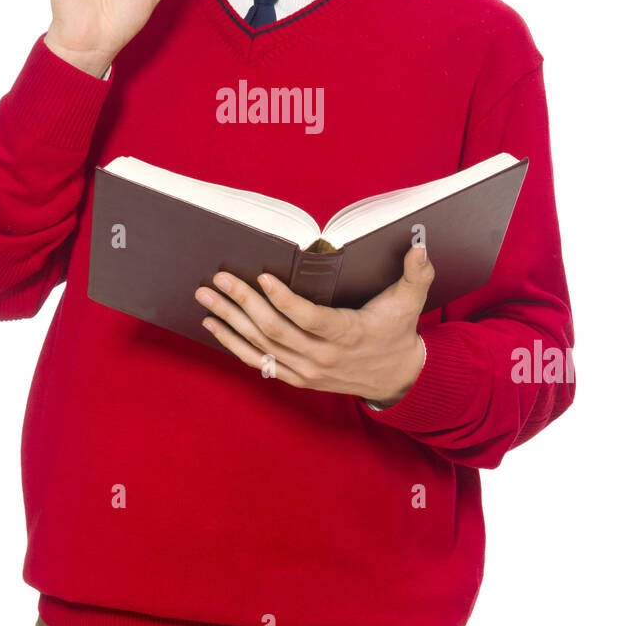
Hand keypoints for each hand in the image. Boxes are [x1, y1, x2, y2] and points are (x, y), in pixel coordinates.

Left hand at [194, 244, 434, 404]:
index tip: (263, 278)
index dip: (285, 300)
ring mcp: (306, 370)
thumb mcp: (411, 302)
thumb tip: (419, 247)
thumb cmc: (398, 331)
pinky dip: (233, 344)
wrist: (397, 378)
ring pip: (260, 346)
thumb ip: (416, 273)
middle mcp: (322, 357)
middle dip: (243, 303)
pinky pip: (258, 362)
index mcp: (348, 334)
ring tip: (206, 298)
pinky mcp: (295, 378)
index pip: (310, 319)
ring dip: (230, 321)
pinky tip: (214, 326)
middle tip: (219, 280)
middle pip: (275, 330)